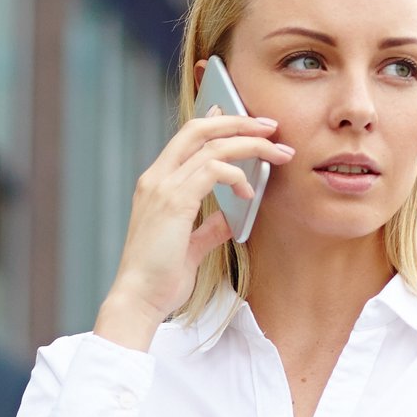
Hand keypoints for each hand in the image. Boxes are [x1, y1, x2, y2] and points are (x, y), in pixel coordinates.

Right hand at [92, 94, 293, 348]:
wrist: (139, 299)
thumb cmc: (160, 277)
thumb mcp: (189, 247)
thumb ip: (208, 228)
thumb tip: (229, 217)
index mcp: (155, 184)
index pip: (186, 137)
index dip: (215, 122)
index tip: (241, 117)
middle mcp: (156, 179)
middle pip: (199, 129)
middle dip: (239, 122)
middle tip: (270, 126)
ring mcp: (163, 187)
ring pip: (212, 145)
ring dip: (250, 144)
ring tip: (277, 153)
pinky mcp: (175, 202)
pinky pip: (213, 170)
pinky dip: (238, 176)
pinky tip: (249, 194)